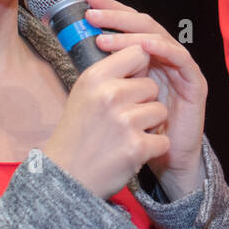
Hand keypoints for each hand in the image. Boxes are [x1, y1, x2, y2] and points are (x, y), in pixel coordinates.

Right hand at [42, 43, 169, 199]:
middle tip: (119, 121)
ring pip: (160, 111)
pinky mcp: (137, 146)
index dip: (139, 69)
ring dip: (149, 126)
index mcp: (95, 77)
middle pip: (152, 85)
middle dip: (143, 103)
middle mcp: (109, 94)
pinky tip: (130, 153)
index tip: (129, 83)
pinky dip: (151, 149)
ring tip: (123, 136)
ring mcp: (124, 121)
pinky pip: (163, 139)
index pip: (138, 53)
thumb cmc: (78, 134)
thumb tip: (141, 50)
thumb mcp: (84, 93)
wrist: (66, 178)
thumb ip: (111, 73)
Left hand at [84, 0, 207, 200]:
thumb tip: (77, 48)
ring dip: (132, 35)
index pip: (129, 25)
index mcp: (147, 56)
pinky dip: (161, 49)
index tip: (87, 1)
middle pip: (144, 25)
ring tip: (105, 38)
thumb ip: (107, 72)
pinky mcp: (194, 82)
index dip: (111, 11)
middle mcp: (165, 56)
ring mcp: (181, 67)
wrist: (166, 159)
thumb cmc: (138, 129)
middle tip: (92, 14)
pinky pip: (180, 58)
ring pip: (158, 38)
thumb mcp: (117, 95)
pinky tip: (144, 46)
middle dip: (117, 16)